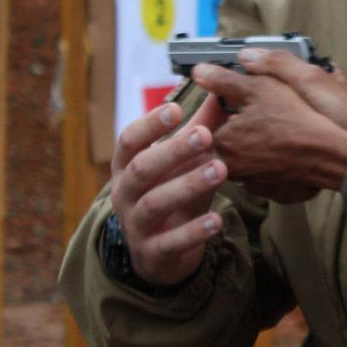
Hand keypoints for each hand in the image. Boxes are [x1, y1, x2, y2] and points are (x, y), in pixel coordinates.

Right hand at [107, 101, 225, 285]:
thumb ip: (199, 130)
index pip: (129, 141)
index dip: (150, 124)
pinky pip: (171, 242)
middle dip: (173, 151)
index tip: (176, 108)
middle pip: (142, 168)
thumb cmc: (169, 193)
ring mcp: (136, 224)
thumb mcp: (181, 164)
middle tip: (206, 135)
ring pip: (156, 203)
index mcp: (126, 166)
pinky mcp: (153, 253)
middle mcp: (124, 193)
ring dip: (188, 185)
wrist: (157, 254)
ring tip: (220, 169)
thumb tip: (221, 92)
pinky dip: (194, 231)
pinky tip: (218, 220)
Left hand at [193, 53, 346, 197]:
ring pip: (241, 155)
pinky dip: (267, 157)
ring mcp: (251, 181)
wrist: (333, 156)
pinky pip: (260, 170)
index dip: (218, 106)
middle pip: (222, 140)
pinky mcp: (271, 189)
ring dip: (250, 141)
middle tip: (256, 108)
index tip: (232, 97)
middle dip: (234, 124)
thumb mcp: (259, 88)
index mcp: (220, 144)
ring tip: (272, 124)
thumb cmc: (298, 122)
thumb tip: (200, 71)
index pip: (204, 123)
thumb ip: (224, 79)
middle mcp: (230, 169)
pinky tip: (282, 144)